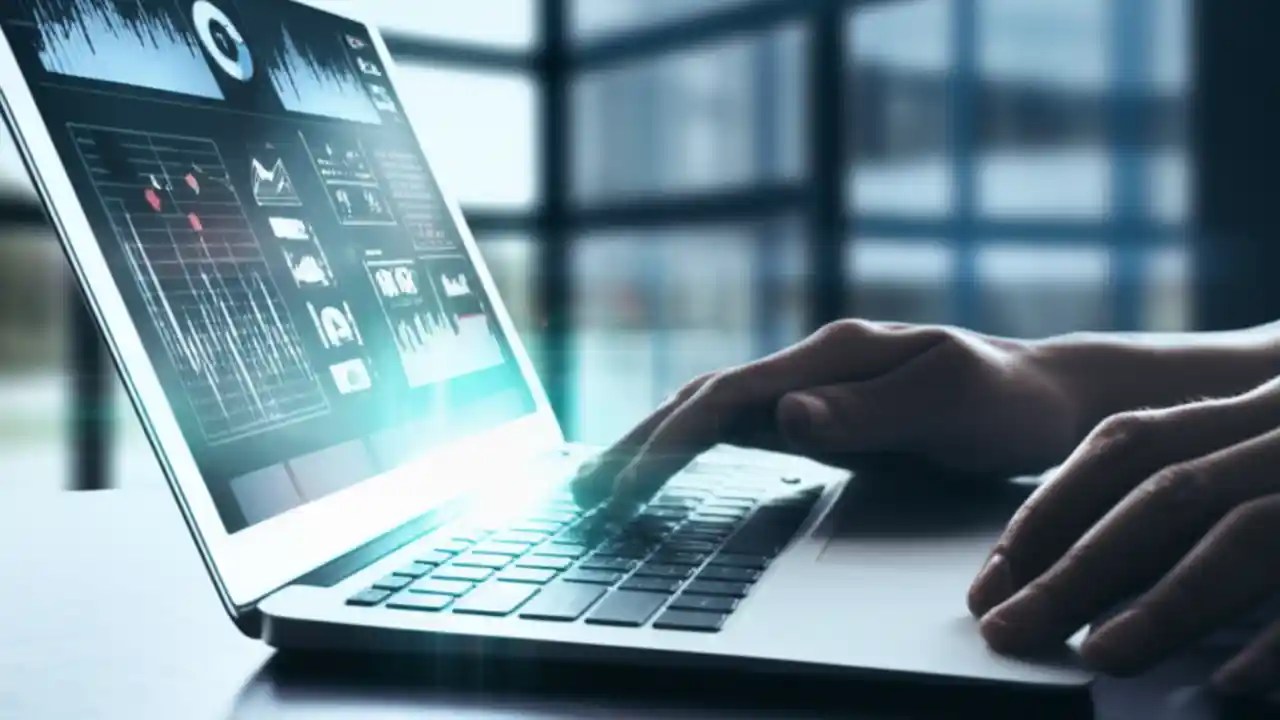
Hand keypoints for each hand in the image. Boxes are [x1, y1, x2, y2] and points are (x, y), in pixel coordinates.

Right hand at [572, 320, 1081, 514]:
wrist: (1046, 395)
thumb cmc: (1007, 401)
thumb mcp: (950, 404)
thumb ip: (868, 409)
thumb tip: (782, 416)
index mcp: (834, 355)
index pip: (729, 396)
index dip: (670, 438)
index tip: (624, 480)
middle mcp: (811, 365)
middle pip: (703, 399)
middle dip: (638, 442)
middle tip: (581, 491)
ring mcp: (811, 388)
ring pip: (711, 412)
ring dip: (653, 444)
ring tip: (599, 482)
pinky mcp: (818, 413)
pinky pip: (738, 430)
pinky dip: (690, 448)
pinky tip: (665, 467)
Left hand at [968, 378, 1279, 697]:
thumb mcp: (1256, 463)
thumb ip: (1183, 500)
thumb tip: (1056, 576)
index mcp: (1252, 408)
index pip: (1127, 444)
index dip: (1051, 510)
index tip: (992, 582)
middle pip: (1168, 494)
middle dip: (1078, 568)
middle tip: (1009, 631)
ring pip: (1244, 532)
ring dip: (1163, 601)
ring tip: (1098, 655)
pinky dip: (1277, 640)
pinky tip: (1230, 682)